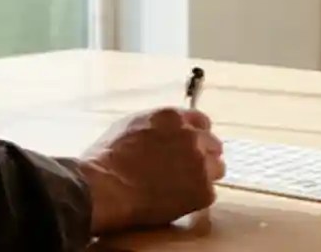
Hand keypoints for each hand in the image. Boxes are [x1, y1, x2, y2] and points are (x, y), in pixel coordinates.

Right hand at [75, 107, 225, 234]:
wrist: (104, 189)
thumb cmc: (107, 159)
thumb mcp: (131, 125)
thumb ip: (159, 125)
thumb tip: (170, 130)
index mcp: (175, 118)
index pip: (202, 122)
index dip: (197, 136)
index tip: (192, 147)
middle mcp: (193, 137)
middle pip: (213, 145)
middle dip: (203, 156)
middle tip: (187, 171)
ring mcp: (200, 164)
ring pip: (217, 168)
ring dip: (204, 177)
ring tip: (182, 188)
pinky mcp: (202, 190)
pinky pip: (208, 193)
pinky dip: (195, 199)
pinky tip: (176, 202)